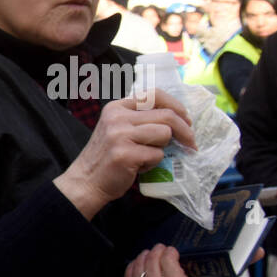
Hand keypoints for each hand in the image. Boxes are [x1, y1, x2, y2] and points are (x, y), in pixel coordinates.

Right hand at [54, 91, 195, 219]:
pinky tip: (139, 167)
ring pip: (165, 134)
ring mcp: (120, 135)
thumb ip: (140, 120)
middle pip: (166, 115)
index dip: (176, 105)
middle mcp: (117, 118)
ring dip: (164, 148)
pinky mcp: (125, 154)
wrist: (86, 181)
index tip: (185, 119)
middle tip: (190, 142)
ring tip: (149, 156)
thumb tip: (179, 119)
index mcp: (117, 108)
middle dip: (185, 130)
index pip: (154, 94)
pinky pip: (157, 155)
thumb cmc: (107, 157)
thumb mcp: (118, 129)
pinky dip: (154, 163)